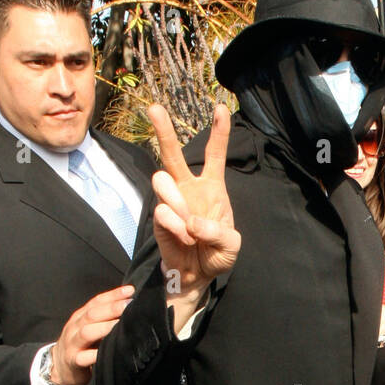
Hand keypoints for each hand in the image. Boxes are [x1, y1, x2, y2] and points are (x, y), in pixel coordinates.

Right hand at [52, 284, 134, 384]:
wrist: (58, 367)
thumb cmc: (80, 345)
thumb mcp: (88, 328)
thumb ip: (104, 318)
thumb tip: (128, 306)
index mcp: (80, 317)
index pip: (96, 302)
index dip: (113, 295)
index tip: (130, 290)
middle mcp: (75, 327)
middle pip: (92, 314)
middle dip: (111, 308)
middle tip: (129, 305)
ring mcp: (72, 344)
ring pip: (87, 333)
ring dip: (105, 327)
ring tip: (120, 324)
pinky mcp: (73, 361)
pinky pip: (84, 357)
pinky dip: (95, 354)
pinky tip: (109, 351)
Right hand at [148, 103, 240, 306]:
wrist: (198, 276)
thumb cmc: (217, 254)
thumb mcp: (231, 245)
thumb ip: (218, 232)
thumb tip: (192, 222)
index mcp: (213, 188)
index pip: (215, 155)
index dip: (219, 131)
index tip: (221, 108)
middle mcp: (189, 188)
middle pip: (172, 154)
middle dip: (163, 130)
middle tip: (154, 108)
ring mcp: (171, 201)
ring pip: (162, 180)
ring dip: (178, 203)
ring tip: (190, 228)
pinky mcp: (159, 217)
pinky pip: (162, 212)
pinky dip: (177, 228)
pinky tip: (185, 240)